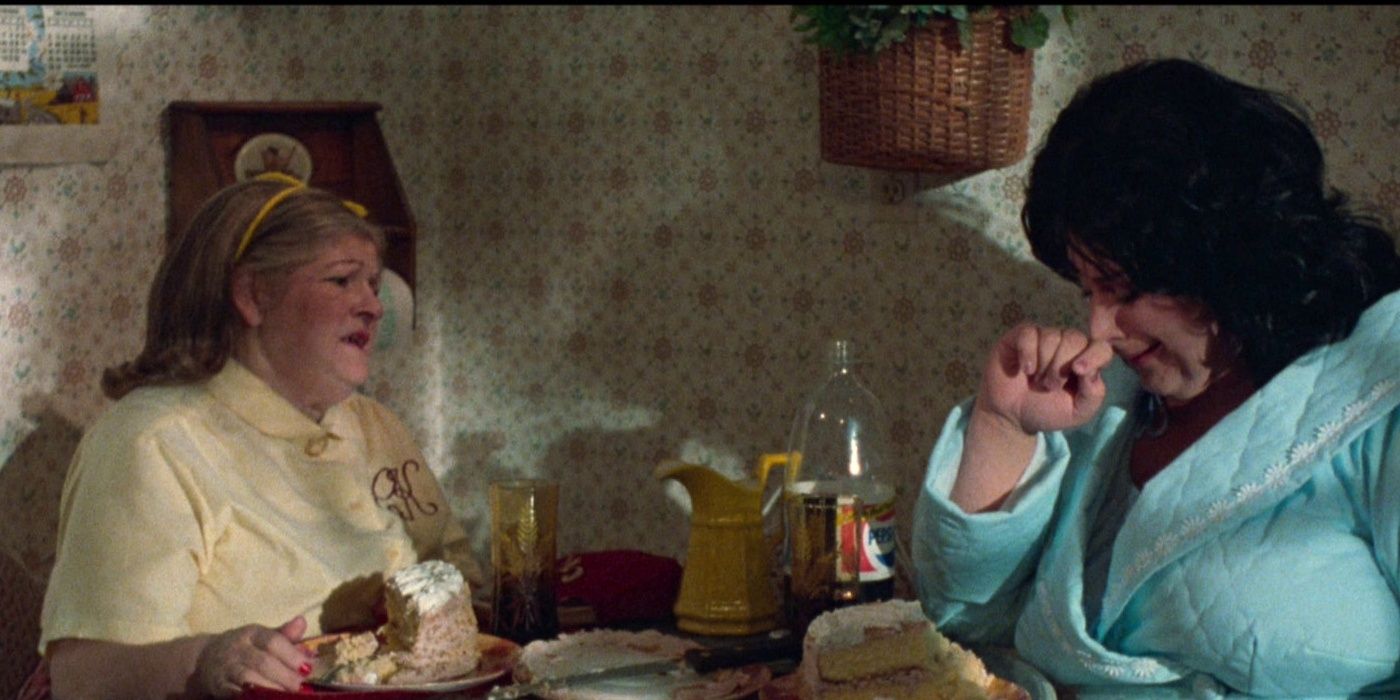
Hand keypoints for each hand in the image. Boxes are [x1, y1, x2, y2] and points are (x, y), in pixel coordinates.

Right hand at [194, 616, 314, 696]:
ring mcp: (227, 669)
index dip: (291, 655)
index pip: (272, 641)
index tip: (308, 668)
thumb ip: (285, 635)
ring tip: (288, 696)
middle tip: (302, 687)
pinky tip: (266, 699)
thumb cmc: (245, 648)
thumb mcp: (262, 637)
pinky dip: (251, 697)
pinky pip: (236, 693)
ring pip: (248, 679)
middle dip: (285, 676)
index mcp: (252, 634)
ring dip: (271, 689)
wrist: (205, 659)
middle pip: (262, 663)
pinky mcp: (219, 687)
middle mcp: (238, 649)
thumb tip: (302, 622)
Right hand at [976, 323, 1113, 435]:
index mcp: (1086, 360)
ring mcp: (1044, 337)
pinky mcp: (1020, 336)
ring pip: (1051, 336)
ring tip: (1035, 381)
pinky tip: (1024, 369)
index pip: (1101, 347)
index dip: (1093, 356)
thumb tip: (1091, 370)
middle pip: (1075, 339)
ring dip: (1043, 364)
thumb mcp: (1077, 412)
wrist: (1011, 415)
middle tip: (1049, 386)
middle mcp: (1067, 345)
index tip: (1078, 371)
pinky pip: (1029, 333)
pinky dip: (1027, 352)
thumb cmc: (1046, 411)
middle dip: (1060, 366)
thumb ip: (1093, 394)